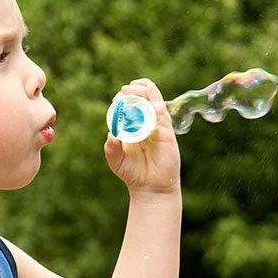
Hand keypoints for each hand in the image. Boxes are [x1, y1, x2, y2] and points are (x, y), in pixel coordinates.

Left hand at [104, 78, 181, 194]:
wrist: (151, 188)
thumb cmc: (133, 174)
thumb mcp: (116, 161)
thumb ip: (111, 149)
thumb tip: (110, 135)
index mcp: (133, 127)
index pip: (129, 105)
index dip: (123, 98)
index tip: (116, 100)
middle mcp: (146, 124)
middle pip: (142, 98)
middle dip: (133, 90)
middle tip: (124, 91)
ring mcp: (157, 126)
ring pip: (153, 101)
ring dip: (144, 91)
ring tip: (131, 89)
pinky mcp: (167, 132)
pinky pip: (162, 113)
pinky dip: (156, 102)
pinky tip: (150, 93)